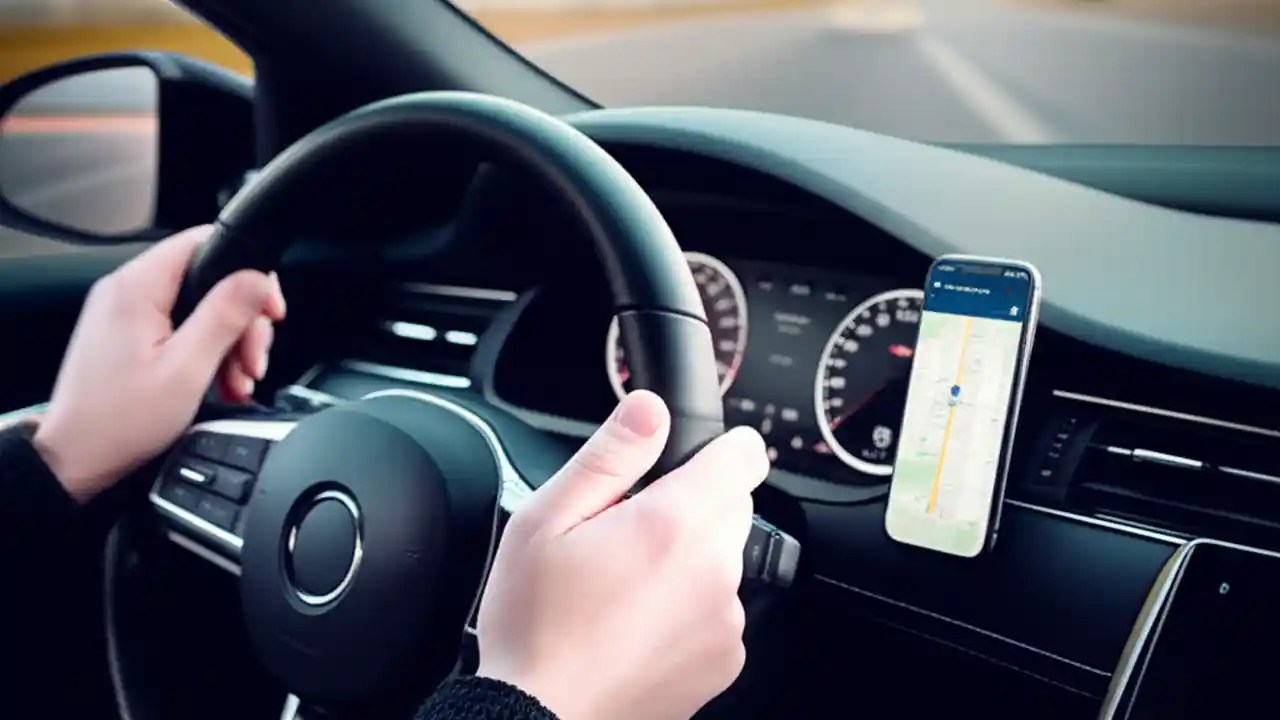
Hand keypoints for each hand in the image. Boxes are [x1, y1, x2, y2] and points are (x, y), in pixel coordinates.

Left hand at [33, 225, 285, 501]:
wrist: (76, 459)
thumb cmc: (119, 422)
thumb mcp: (187, 369)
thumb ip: (225, 316)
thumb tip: (259, 279)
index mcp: (137, 288)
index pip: (206, 243)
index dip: (249, 271)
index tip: (269, 310)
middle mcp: (128, 291)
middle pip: (210, 280)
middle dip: (243, 321)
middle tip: (253, 360)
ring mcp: (127, 313)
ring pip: (202, 306)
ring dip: (231, 342)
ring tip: (238, 380)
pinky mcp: (131, 335)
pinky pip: (183, 327)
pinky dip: (209, 352)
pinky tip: (220, 382)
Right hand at [476, 390, 768, 719]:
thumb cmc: (534, 628)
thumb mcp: (546, 522)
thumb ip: (608, 456)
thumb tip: (649, 410)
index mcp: (671, 526)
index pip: (743, 456)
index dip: (718, 447)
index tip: (693, 458)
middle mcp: (713, 571)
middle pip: (731, 507)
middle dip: (688, 507)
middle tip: (625, 535)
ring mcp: (724, 620)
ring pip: (723, 560)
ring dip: (688, 561)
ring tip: (623, 589)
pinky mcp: (724, 659)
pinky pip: (719, 610)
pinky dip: (690, 609)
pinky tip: (636, 625)